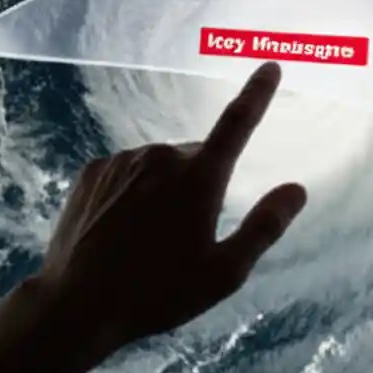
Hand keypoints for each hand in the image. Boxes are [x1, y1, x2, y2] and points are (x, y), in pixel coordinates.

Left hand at [34, 61, 306, 349]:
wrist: (74, 305)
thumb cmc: (158, 293)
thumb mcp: (224, 273)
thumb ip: (265, 227)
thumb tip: (297, 190)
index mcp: (199, 179)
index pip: (237, 124)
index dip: (257, 93)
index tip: (271, 66)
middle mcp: (161, 157)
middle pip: (198, 158)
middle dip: (203, 183)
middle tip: (190, 237)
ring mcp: (122, 161)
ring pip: (161, 166)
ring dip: (167, 189)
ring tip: (151, 241)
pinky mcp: (91, 172)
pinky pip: (128, 173)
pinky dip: (135, 192)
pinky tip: (123, 231)